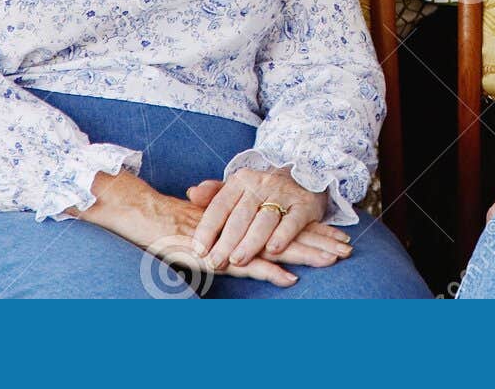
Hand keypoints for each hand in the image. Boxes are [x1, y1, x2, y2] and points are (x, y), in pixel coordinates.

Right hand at [83, 169, 326, 287]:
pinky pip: (249, 264)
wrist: (147, 214)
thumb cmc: (176, 224)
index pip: (285, 222)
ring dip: (306, 253)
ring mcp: (233, 239)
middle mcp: (244, 225)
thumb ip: (232, 233)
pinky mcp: (220, 254)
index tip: (337, 235)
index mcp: (247, 217)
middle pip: (288, 233)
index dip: (311, 229)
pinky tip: (289, 278)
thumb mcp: (212, 228)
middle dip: (319, 241)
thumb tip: (252, 248)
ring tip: (333, 260)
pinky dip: (270, 271)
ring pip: (276, 247)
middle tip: (347, 249)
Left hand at [189, 164, 330, 268]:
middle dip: (226, 241)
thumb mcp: (238, 188)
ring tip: (237, 260)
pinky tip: (273, 250)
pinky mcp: (304, 205)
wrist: (305, 175)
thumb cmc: (263, 191)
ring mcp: (283, 194)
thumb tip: (191, 193)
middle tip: (215, 262)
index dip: (208, 228)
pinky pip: (292, 221)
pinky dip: (283, 236)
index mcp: (241, 180)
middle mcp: (261, 184)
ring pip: (264, 220)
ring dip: (250, 242)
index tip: (197, 250)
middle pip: (240, 216)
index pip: (220, 205)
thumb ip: (214, 193)